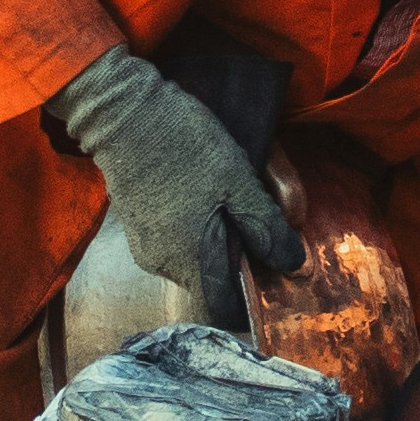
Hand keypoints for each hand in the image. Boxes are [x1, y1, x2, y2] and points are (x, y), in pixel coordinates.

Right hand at [49, 46, 298, 302]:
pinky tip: (205, 192)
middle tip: (256, 215)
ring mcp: (146, 246)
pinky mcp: (138, 226)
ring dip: (220, 238)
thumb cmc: (186, 145)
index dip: (251, 297)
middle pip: (212, 282)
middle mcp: (163, 265)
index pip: (224, 310)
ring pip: (196, 259)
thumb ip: (267, 229)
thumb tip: (296, 267)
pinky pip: (177, 242)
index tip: (271, 265)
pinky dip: (198, 227)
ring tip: (231, 196)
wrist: (123, 111)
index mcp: (190, 260)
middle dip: (240, 257)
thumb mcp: (239, 183)